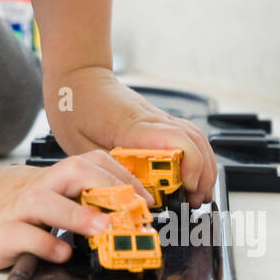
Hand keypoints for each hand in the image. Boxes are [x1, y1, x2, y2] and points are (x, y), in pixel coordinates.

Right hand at [0, 151, 153, 271]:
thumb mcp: (33, 196)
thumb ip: (65, 198)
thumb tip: (111, 210)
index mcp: (47, 181)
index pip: (90, 163)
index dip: (122, 176)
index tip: (146, 198)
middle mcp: (33, 190)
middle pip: (75, 172)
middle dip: (110, 188)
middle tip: (135, 210)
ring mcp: (13, 212)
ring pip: (48, 202)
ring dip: (79, 215)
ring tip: (104, 229)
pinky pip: (20, 236)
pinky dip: (42, 243)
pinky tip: (60, 253)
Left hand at [44, 65, 217, 207]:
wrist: (76, 79)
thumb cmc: (74, 108)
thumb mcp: (82, 147)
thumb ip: (108, 170)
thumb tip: (128, 194)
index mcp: (132, 126)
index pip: (177, 140)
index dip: (191, 165)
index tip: (189, 188)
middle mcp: (151, 118)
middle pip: (194, 141)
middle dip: (203, 174)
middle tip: (196, 200)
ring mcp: (157, 117)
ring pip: (196, 136)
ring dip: (204, 166)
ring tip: (198, 192)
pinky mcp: (157, 120)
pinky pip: (187, 135)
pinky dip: (196, 155)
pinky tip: (191, 174)